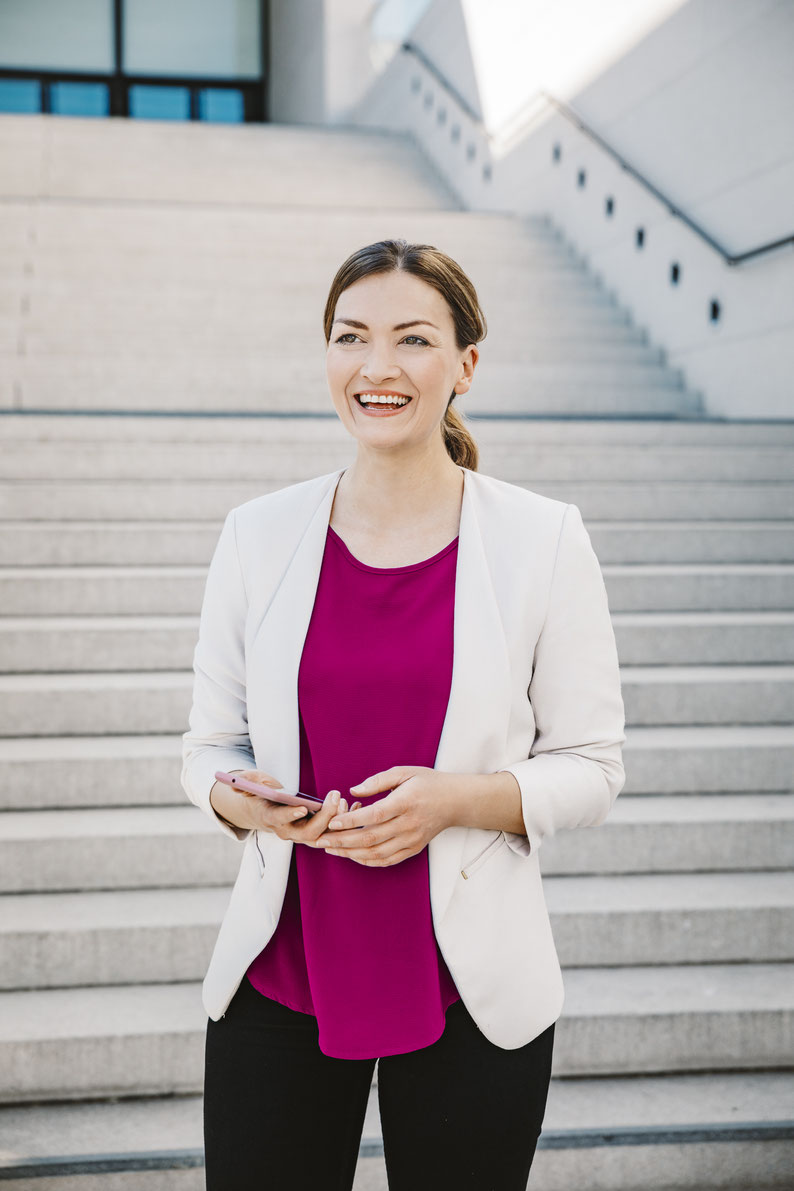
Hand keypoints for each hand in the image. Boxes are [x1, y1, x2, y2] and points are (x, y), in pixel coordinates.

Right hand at [209, 770, 361, 842]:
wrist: (262, 811)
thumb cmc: (259, 794)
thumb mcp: (251, 782)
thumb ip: (253, 781)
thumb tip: (260, 784)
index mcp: (270, 817)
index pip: (279, 819)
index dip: (290, 815)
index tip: (302, 807)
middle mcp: (287, 831)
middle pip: (309, 833)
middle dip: (325, 816)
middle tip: (335, 796)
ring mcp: (301, 835)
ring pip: (324, 836)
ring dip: (337, 821)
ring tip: (342, 800)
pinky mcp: (314, 834)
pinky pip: (332, 833)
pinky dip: (345, 821)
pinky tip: (355, 805)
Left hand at [314, 765, 455, 866]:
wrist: (455, 801)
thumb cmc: (428, 783)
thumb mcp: (404, 772)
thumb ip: (378, 781)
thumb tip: (353, 790)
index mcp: (406, 802)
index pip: (374, 815)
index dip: (351, 820)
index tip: (332, 821)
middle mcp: (409, 824)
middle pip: (371, 838)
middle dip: (342, 840)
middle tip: (321, 840)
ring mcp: (412, 840)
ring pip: (376, 853)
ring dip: (351, 853)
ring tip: (331, 848)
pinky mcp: (413, 849)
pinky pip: (387, 860)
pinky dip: (367, 860)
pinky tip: (352, 855)